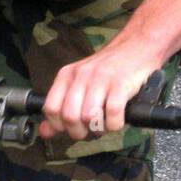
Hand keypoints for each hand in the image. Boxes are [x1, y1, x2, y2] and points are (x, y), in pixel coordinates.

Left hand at [38, 40, 164, 140]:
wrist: (134, 49)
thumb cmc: (106, 71)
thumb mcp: (78, 84)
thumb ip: (60, 108)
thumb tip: (45, 132)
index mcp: (66, 76)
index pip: (51, 108)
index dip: (58, 125)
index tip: (70, 129)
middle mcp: (81, 76)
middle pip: (69, 116)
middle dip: (78, 131)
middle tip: (88, 132)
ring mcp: (101, 79)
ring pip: (89, 116)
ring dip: (97, 129)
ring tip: (103, 126)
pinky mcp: (121, 84)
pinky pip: (113, 113)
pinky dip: (114, 124)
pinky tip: (116, 121)